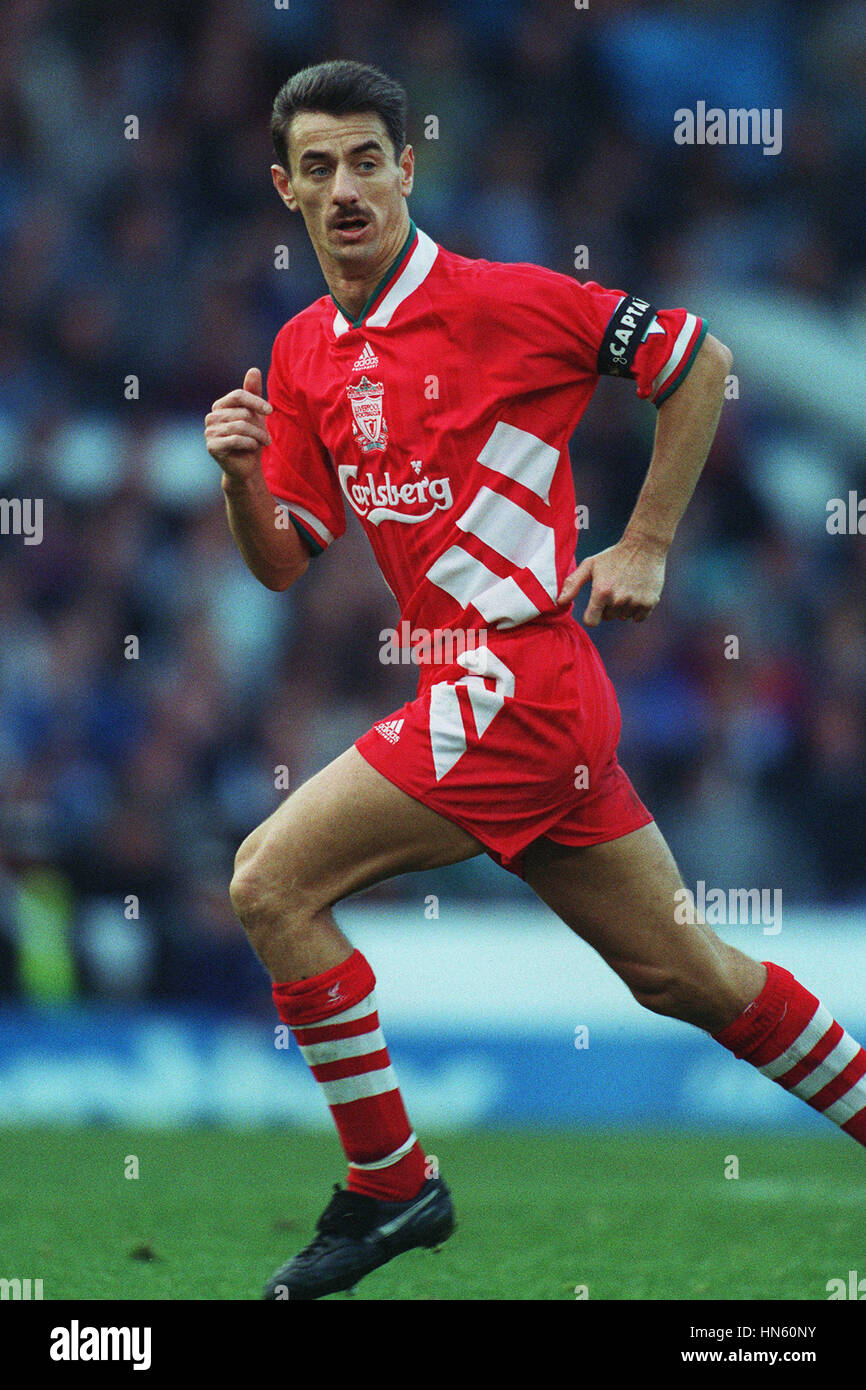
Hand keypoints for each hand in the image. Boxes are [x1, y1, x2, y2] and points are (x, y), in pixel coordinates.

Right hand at [205, 367, 273, 482]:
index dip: (256, 401)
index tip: (271, 411)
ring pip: (241, 426)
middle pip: (242, 412)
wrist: (247, 466)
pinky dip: (250, 443)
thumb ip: (253, 393)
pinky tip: (253, 448)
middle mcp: (211, 417)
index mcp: (220, 406)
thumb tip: (254, 369)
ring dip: (258, 435)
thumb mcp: (255, 414)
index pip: (238, 395)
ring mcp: (209, 432)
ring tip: (263, 442)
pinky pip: (236, 439)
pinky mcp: (212, 447)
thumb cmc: (251, 438)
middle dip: (259, 425)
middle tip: (266, 437)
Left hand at [557, 535, 666, 625]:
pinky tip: (636, 593)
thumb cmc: (613, 555)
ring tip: (626, 587)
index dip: (591, 616)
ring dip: (623, 607)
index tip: (595, 607)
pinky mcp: (650, 602)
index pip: (591, 621)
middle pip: (608, 617)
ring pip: (623, 617)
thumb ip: (572, 584)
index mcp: (601, 592)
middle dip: (608, 606)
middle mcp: (618, 600)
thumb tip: (560, 602)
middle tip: (614, 587)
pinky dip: (637, 610)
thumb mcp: (590, 565)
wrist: (644, 546)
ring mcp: (635, 602)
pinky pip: (638, 618)